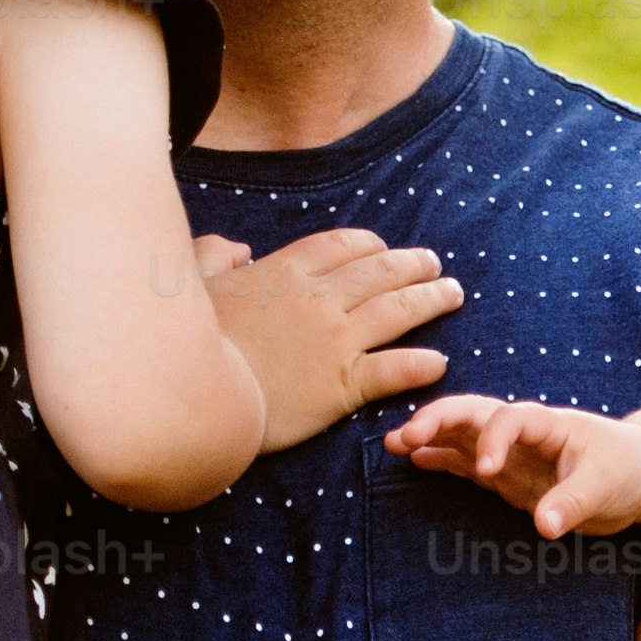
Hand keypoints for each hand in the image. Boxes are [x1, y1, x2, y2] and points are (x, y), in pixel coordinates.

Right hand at [207, 226, 460, 449]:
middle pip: (380, 273)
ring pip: (398, 312)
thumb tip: (236, 248)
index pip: (341, 247)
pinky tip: (439, 363)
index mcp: (285, 272)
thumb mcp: (192, 284)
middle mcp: (319, 301)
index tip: (383, 249)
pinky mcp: (342, 386)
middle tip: (434, 265)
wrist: (194, 394)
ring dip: (431, 300)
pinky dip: (420, 365)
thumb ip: (213, 257)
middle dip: (412, 265)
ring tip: (453, 294)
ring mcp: (335, 342)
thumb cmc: (188, 339)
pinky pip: (393, 370)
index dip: (369, 245)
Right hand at [383, 392, 640, 540]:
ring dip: (429, 435)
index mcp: (548, 424)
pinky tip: (413, 459)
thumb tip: (544, 526)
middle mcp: (522, 432)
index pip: (510, 418)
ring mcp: (510, 451)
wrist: (636, 475)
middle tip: (405, 437)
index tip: (486, 469)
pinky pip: (466, 461)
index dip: (494, 439)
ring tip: (393, 444)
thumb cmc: (626, 470)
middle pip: (473, 413)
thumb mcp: (607, 486)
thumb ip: (574, 502)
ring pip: (462, 434)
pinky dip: (440, 458)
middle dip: (438, 421)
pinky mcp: (505, 472)